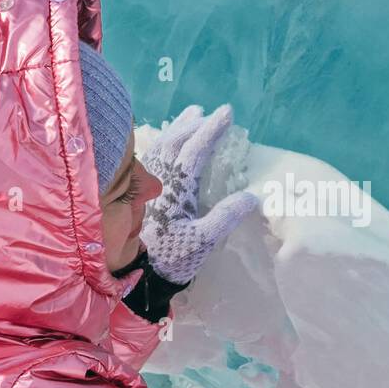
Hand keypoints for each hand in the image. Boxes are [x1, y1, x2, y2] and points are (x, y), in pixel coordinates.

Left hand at [139, 105, 257, 284]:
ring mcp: (147, 184)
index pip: (196, 150)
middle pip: (175, 141)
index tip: (227, 113)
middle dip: (194, 124)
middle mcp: (159, 180)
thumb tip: (251, 196)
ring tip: (191, 114)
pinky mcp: (140, 192)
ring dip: (178, 128)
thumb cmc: (171, 258)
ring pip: (161, 145)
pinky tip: (169, 141)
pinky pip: (152, 156)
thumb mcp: (203, 241)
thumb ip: (225, 217)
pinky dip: (165, 142)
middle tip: (210, 113)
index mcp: (177, 188)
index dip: (212, 130)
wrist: (137, 275)